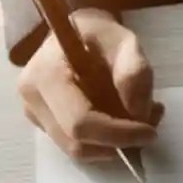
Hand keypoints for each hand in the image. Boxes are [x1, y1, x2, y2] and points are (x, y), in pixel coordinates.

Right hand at [18, 8, 163, 160]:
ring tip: (139, 117)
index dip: (117, 135)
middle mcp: (32, 99)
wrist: (72, 32)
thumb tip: (138, 114)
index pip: (80, 123)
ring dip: (113, 145)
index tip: (149, 132)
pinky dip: (103, 142)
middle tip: (149, 124)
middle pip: (76, 144)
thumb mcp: (124, 40)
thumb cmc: (97, 34)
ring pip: (77, 150)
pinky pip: (76, 145)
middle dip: (117, 143)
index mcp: (46, 75)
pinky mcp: (42, 124)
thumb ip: (134, 72)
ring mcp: (33, 115)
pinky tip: (120, 119)